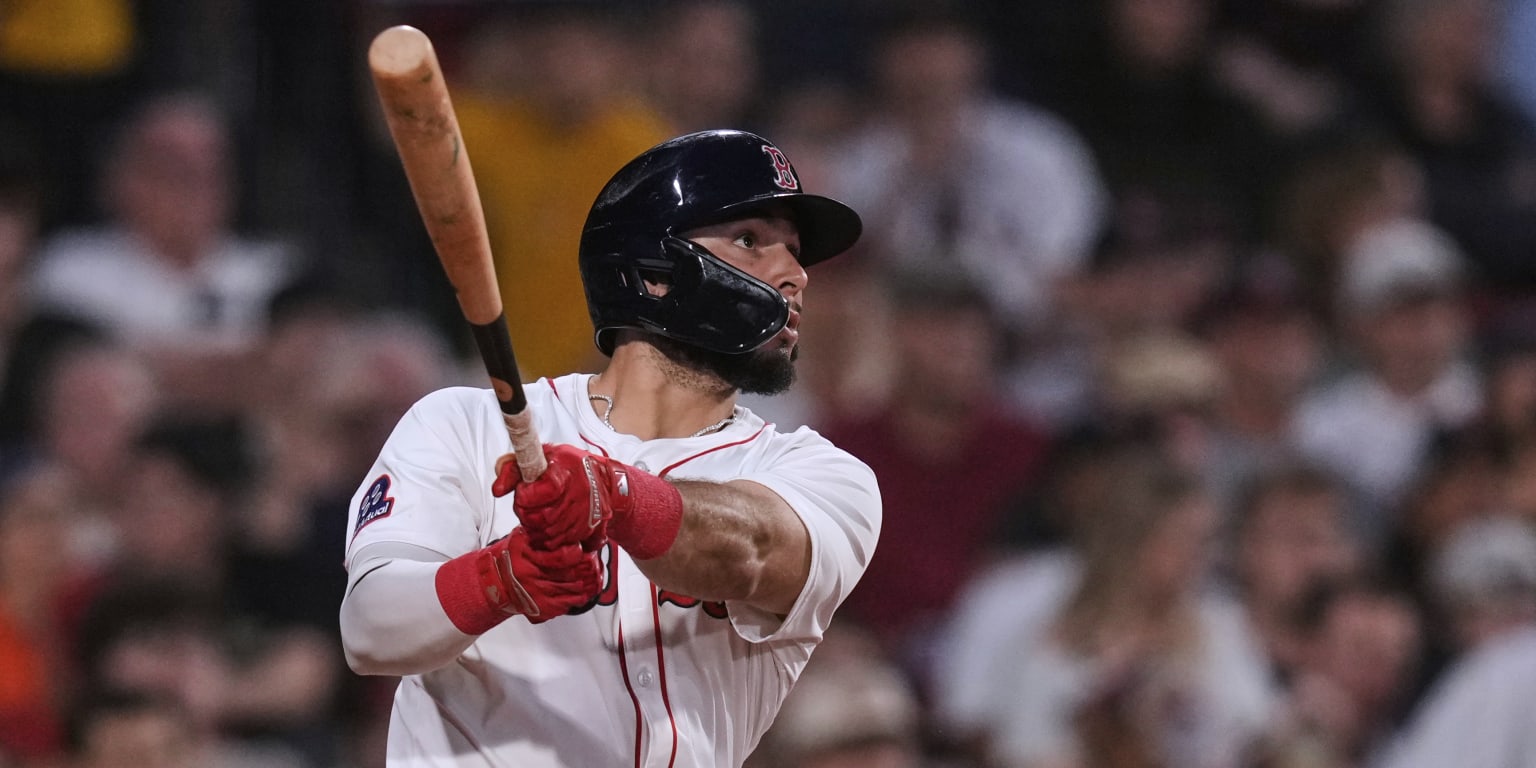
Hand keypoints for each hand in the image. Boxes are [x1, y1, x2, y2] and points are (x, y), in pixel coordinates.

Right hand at [436, 526, 601, 631]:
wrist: (493, 581)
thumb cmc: (511, 557)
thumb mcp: (522, 537)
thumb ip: (540, 532)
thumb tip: (565, 520)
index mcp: (526, 554)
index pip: (561, 557)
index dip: (576, 554)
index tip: (582, 551)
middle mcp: (529, 575)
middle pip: (570, 574)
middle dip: (585, 569)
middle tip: (592, 563)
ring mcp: (534, 593)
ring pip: (571, 590)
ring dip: (585, 583)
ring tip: (591, 576)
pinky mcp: (538, 607)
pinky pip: (565, 604)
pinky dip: (577, 598)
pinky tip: (582, 592)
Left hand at [494, 444, 622, 548]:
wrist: (604, 479)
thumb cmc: (569, 466)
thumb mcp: (541, 456)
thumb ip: (514, 469)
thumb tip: (498, 490)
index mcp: (566, 473)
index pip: (546, 490)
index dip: (527, 495)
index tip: (523, 491)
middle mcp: (579, 495)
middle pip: (542, 518)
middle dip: (527, 514)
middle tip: (527, 505)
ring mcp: (585, 516)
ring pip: (550, 535)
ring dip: (537, 529)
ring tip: (538, 514)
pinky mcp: (589, 531)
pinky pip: (562, 544)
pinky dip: (550, 539)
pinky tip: (549, 527)